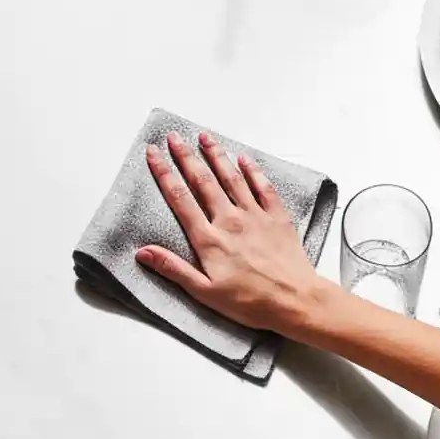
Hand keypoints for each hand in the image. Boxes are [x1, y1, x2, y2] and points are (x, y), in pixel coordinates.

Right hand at [136, 131, 331, 335]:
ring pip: (232, 178)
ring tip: (204, 137)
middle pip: (203, 181)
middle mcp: (230, 220)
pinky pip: (263, 187)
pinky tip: (243, 158)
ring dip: (216, 155)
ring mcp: (255, 216)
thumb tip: (142, 252)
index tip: (153, 154)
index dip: (164, 173)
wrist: (296, 302)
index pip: (180, 198)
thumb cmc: (250, 302)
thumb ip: (173, 269)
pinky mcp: (277, 218)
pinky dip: (252, 170)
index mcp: (209, 239)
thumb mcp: (204, 292)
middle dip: (186, 156)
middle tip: (174, 137)